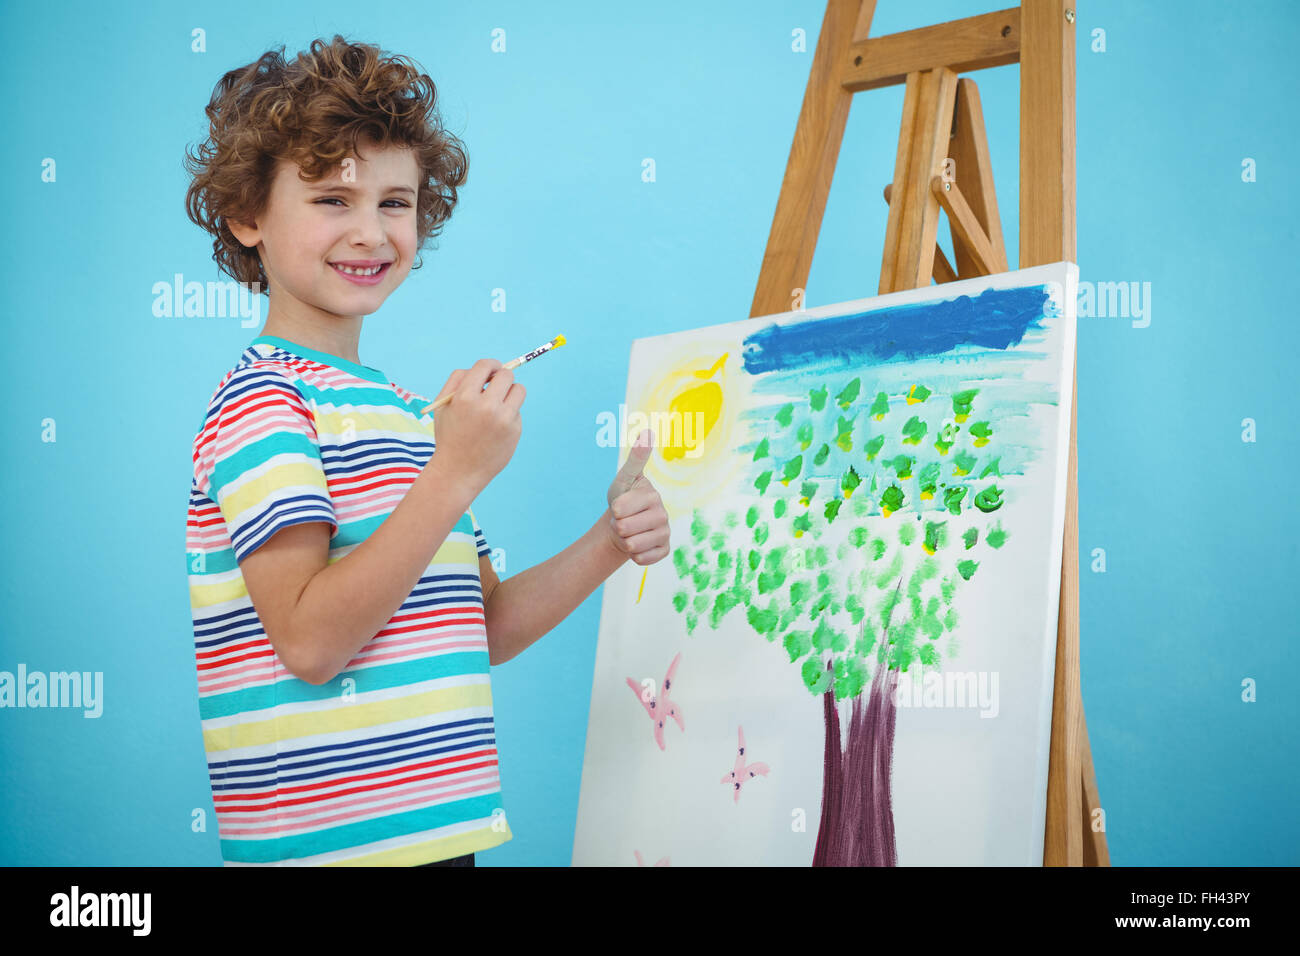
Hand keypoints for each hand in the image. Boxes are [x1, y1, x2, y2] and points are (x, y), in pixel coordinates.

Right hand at [429, 358, 524, 493]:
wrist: (458, 471)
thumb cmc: (449, 435)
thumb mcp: (443, 405)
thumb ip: (458, 380)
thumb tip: (485, 368)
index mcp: (465, 397)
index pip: (486, 366)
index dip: (491, 365)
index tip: (492, 370)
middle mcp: (487, 407)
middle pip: (507, 376)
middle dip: (502, 377)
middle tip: (497, 385)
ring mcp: (504, 420)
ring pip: (519, 390)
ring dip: (510, 393)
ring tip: (497, 405)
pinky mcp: (515, 431)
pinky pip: (517, 411)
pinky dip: (509, 415)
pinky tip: (495, 430)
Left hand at [604, 428, 669, 565]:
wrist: (625, 525)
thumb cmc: (623, 499)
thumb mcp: (624, 478)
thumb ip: (636, 458)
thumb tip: (648, 431)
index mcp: (652, 495)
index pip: (620, 509)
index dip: (614, 510)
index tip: (619, 506)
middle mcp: (663, 514)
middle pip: (625, 529)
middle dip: (618, 527)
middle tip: (624, 521)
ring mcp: (665, 533)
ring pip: (632, 546)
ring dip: (624, 541)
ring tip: (629, 532)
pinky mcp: (664, 550)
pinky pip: (642, 559)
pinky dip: (634, 556)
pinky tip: (637, 545)